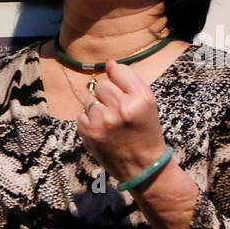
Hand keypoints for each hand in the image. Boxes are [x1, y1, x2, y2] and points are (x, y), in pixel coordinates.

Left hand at [76, 60, 169, 185]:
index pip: (119, 71)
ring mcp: (102, 121)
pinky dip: (89, 120)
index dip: (119, 79)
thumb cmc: (145, 131)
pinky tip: (102, 130)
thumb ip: (129, 81)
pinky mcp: (88, 132)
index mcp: (140, 99)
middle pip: (101, 85)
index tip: (123, 90)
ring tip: (109, 121)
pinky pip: (82, 114)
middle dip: (106, 95)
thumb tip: (109, 63)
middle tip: (116, 109)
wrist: (141, 165)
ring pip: (88, 98)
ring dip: (96, 107)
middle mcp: (121, 108)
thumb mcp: (147, 103)